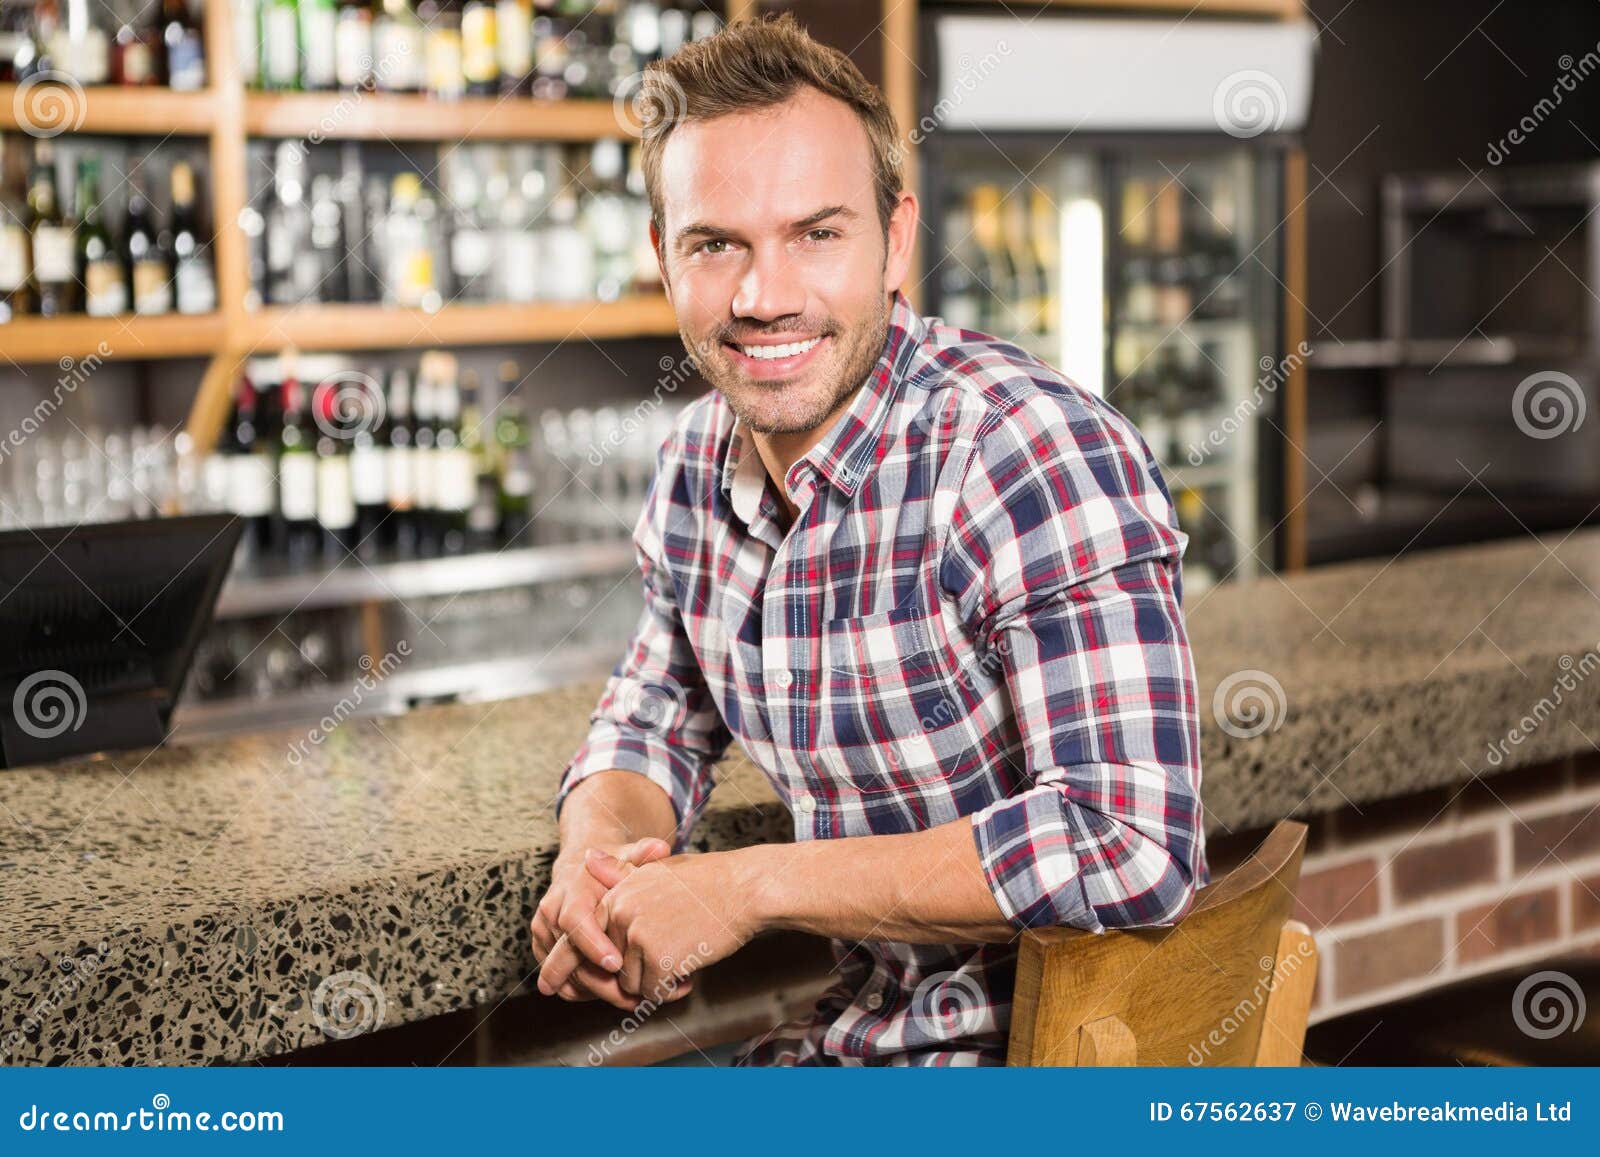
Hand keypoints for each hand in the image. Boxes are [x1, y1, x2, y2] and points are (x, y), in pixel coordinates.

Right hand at [531, 836, 675, 1009]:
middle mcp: (552, 910)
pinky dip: (587, 993)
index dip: (593, 944)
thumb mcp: (628, 855)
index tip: (616, 963)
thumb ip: (644, 853)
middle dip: (597, 981)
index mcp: (571, 889)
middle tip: (631, 997)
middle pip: (566, 955)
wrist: (582, 868)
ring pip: (563, 973)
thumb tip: (660, 848)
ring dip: (597, 992)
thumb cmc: (612, 864)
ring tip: (634, 1001)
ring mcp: (544, 932)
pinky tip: (618, 996)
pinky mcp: (543, 948)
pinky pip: (561, 979)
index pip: (575, 921)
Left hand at [583, 847, 760, 1000]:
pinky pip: (653, 993)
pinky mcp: (660, 959)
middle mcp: (620, 913)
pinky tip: (691, 976)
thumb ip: (619, 873)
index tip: (628, 962)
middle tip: (669, 963)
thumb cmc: (707, 880)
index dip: (611, 959)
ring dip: (656, 983)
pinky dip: (672, 991)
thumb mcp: (657, 870)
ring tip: (683, 966)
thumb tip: (586, 858)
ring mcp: (638, 936)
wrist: (746, 888)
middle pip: (613, 965)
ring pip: (631, 983)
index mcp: (616, 894)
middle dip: (639, 971)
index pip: (592, 941)